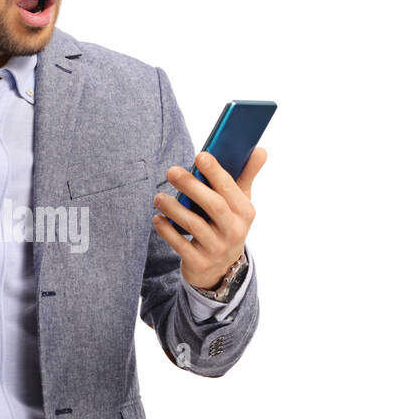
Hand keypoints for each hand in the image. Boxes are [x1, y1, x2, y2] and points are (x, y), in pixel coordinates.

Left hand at [151, 147, 266, 289]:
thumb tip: (260, 149)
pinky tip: (158, 219)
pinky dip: (167, 231)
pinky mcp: (200, 263)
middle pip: (213, 205)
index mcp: (245, 212)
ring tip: (159, 198)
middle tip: (172, 171)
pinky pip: (181, 245)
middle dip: (192, 186)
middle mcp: (234, 231)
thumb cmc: (227, 225)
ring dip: (174, 208)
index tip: (200, 155)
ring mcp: (217, 249)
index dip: (216, 172)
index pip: (230, 188)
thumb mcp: (240, 204)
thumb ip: (246, 176)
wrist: (221, 268)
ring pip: (194, 225)